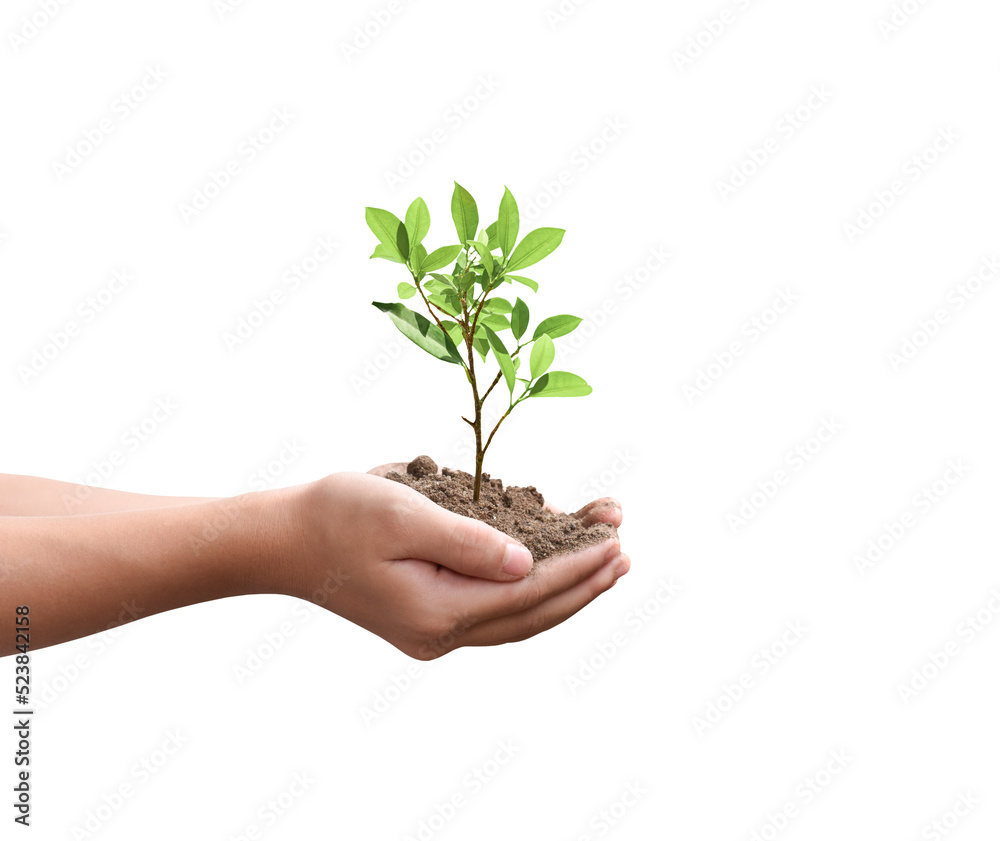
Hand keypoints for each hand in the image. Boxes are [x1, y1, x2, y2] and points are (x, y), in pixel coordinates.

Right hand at [277, 468, 628, 659]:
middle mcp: (440, 633)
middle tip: (625, 554)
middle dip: (583, 584)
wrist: (286, 542)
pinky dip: (529, 594)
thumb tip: (526, 564)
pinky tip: (546, 575)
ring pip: (516, 619)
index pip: (528, 590)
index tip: (614, 540)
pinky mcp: (427, 620)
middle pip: (531, 614)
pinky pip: (494, 614)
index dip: (576, 565)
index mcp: (438, 610)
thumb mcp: (403, 515)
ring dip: (563, 593)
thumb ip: (467, 542)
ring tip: (603, 568)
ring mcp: (433, 633)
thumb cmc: (339, 515)